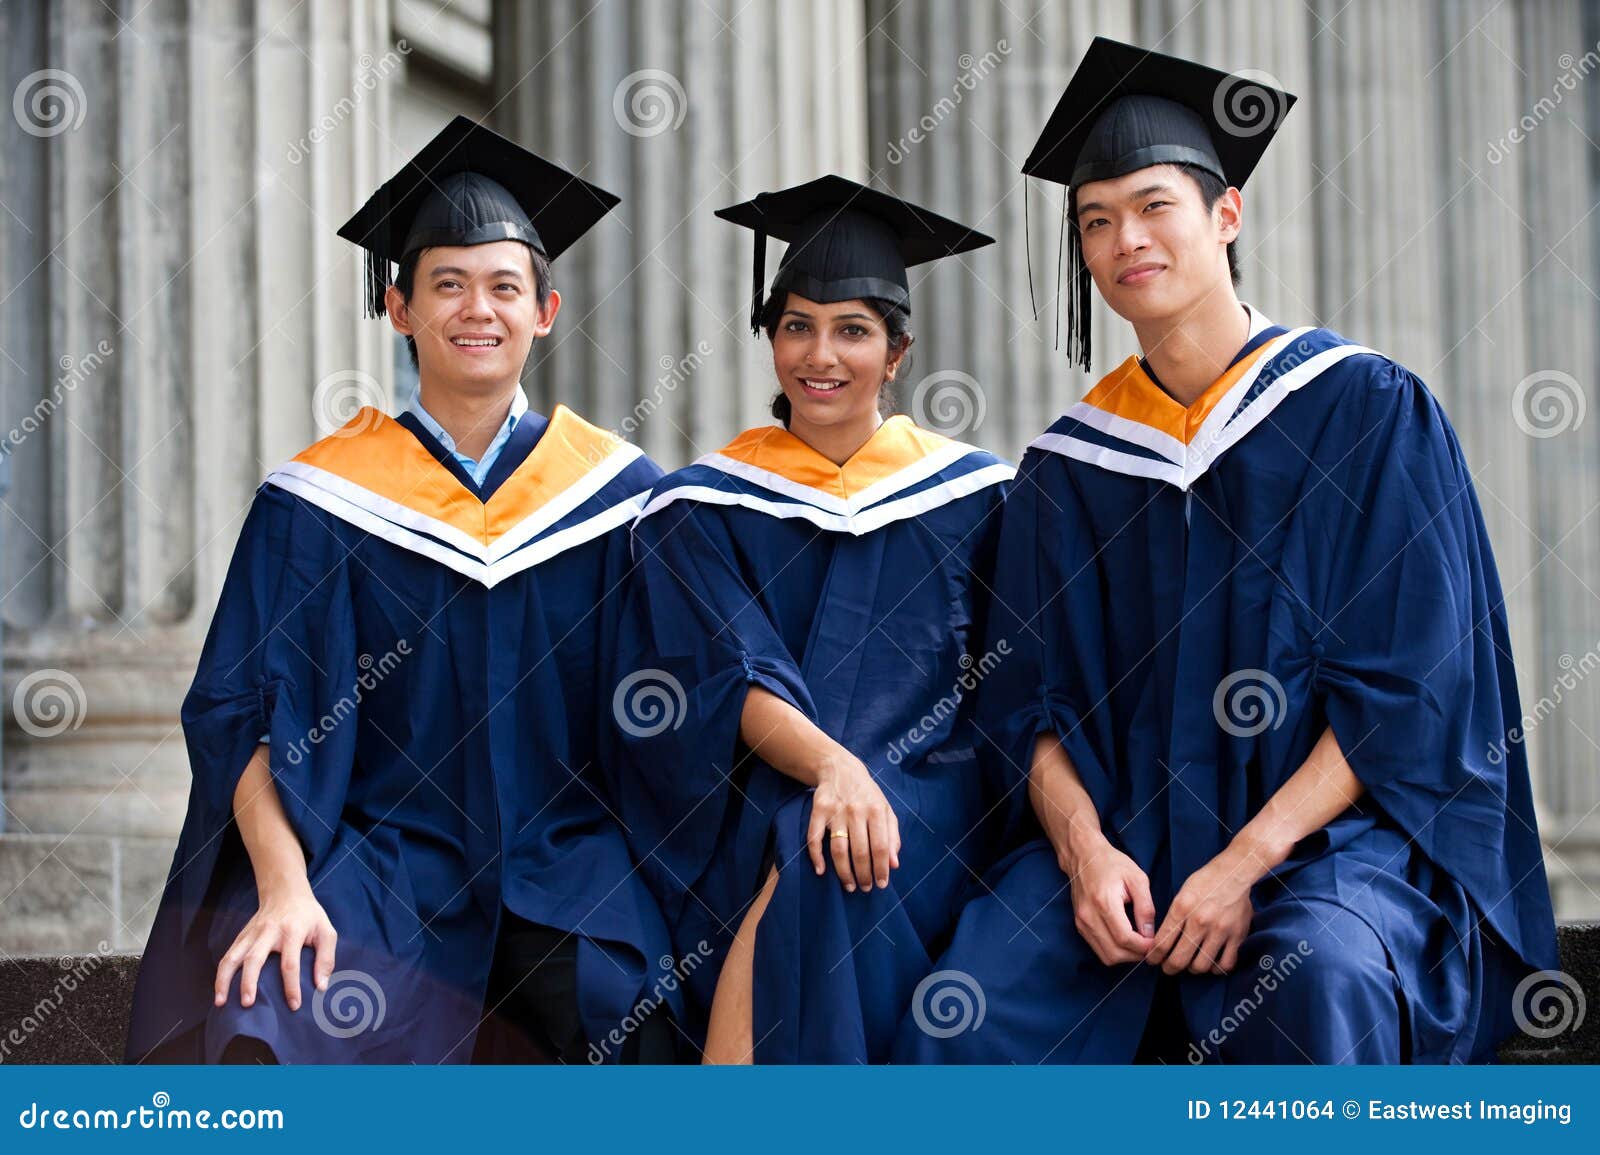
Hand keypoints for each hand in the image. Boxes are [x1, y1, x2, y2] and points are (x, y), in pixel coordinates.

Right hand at [214, 879, 337, 1010]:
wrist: (286, 892)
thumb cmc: (309, 916)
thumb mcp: (326, 931)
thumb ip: (326, 958)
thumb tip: (321, 987)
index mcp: (292, 931)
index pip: (290, 963)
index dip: (291, 986)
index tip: (294, 1005)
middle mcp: (268, 932)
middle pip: (254, 959)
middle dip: (249, 982)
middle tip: (248, 1004)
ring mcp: (252, 933)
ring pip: (233, 956)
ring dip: (224, 980)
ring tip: (220, 1002)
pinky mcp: (242, 936)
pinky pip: (228, 955)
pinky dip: (221, 973)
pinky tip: (220, 991)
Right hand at [806, 754, 901, 891]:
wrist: (840, 768)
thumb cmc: (867, 794)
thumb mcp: (885, 809)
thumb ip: (892, 836)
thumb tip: (894, 864)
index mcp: (876, 810)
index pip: (880, 846)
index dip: (881, 868)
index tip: (881, 884)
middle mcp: (856, 811)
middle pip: (860, 851)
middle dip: (863, 874)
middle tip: (865, 888)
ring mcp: (836, 812)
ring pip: (839, 848)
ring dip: (844, 871)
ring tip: (849, 886)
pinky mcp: (818, 811)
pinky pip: (815, 838)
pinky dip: (816, 856)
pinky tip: (821, 871)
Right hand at [1061, 833, 1155, 964]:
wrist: (1084, 856)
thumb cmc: (1112, 863)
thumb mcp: (1137, 879)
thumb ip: (1146, 907)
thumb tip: (1150, 934)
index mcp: (1104, 902)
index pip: (1125, 938)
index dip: (1143, 946)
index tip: (1156, 942)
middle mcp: (1089, 916)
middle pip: (1115, 953)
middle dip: (1136, 955)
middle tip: (1150, 946)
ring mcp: (1082, 922)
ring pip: (1106, 956)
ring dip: (1125, 956)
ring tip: (1139, 944)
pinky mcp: (1079, 926)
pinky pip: (1099, 950)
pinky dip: (1115, 951)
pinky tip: (1126, 941)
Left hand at [1147, 850, 1256, 974]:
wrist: (1234, 873)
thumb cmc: (1204, 882)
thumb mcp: (1181, 895)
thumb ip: (1173, 918)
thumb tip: (1162, 942)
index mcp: (1182, 908)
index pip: (1162, 942)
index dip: (1153, 957)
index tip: (1152, 960)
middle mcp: (1199, 921)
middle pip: (1179, 959)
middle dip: (1169, 968)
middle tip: (1167, 967)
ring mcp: (1220, 930)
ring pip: (1201, 965)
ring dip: (1191, 969)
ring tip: (1189, 964)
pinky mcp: (1237, 935)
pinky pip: (1225, 964)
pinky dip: (1215, 969)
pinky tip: (1210, 964)